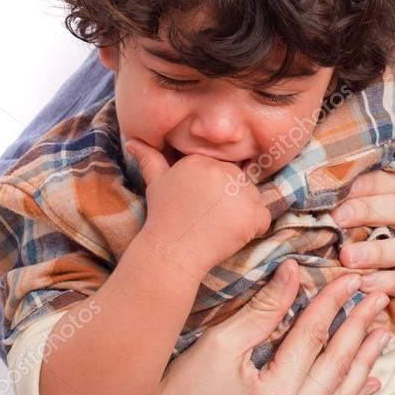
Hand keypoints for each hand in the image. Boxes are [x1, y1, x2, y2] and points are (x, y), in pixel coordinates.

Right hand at [113, 260, 392, 394]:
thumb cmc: (178, 389)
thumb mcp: (219, 343)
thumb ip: (263, 310)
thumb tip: (294, 272)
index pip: (313, 337)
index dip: (333, 303)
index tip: (351, 279)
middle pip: (335, 365)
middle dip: (359, 326)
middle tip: (379, 295)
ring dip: (363, 360)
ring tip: (383, 331)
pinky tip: (370, 381)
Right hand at [126, 138, 271, 280]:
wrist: (170, 252)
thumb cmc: (163, 218)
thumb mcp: (156, 183)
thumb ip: (150, 159)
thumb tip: (132, 141)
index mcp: (202, 159)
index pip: (223, 174)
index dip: (212, 194)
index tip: (195, 206)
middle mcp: (223, 169)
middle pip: (240, 185)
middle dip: (228, 203)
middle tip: (204, 219)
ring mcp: (239, 191)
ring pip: (253, 201)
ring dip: (240, 216)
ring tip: (214, 227)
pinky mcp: (252, 213)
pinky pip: (263, 219)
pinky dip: (253, 230)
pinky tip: (229, 236)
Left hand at [329, 169, 394, 310]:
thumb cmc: (380, 241)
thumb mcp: (368, 222)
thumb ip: (344, 213)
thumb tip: (304, 203)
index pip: (388, 183)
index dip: (365, 184)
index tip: (336, 189)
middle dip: (367, 211)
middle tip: (337, 218)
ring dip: (376, 252)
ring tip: (348, 258)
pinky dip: (387, 282)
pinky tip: (364, 284)